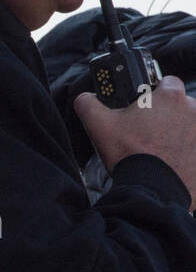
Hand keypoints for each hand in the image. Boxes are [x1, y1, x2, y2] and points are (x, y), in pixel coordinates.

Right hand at [74, 76, 195, 208]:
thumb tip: (85, 97)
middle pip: (180, 106)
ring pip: (188, 127)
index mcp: (170, 97)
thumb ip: (88, 104)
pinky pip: (193, 148)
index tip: (146, 106)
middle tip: (147, 132)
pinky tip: (171, 162)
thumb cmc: (130, 154)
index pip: (168, 82)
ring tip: (159, 150)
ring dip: (178, 134)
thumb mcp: (99, 125)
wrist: (153, 189)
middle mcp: (193, 110)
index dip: (155, 92)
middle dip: (166, 116)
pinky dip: (186, 153)